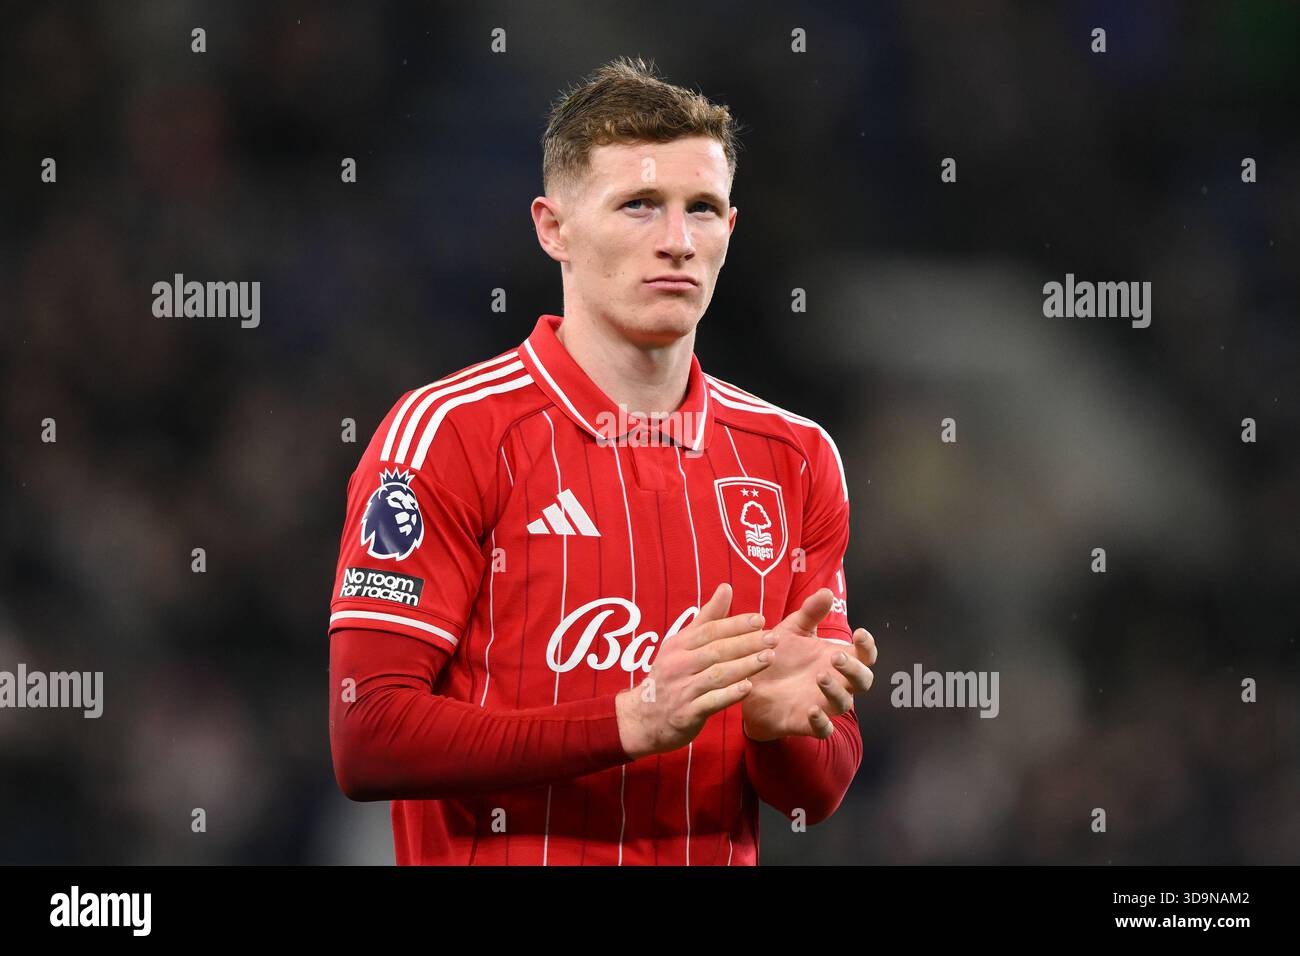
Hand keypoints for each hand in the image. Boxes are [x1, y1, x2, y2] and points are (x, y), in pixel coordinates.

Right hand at [615, 583, 773, 758]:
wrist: (644, 719)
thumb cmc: (669, 676)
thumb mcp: (681, 645)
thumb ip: (707, 618)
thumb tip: (726, 587)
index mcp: (678, 646)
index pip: (710, 631)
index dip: (735, 624)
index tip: (760, 620)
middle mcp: (678, 665)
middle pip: (717, 650)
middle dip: (747, 643)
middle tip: (773, 637)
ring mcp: (682, 690)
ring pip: (717, 675)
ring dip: (745, 666)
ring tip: (770, 658)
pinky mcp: (687, 714)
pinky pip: (711, 702)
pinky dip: (730, 694)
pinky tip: (748, 688)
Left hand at [741, 588, 876, 741]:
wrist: (748, 686)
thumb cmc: (777, 657)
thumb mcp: (791, 630)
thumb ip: (809, 612)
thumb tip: (826, 591)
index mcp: (835, 659)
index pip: (864, 655)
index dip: (868, 646)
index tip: (860, 633)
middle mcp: (834, 683)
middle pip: (863, 681)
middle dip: (854, 669)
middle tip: (835, 657)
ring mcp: (822, 704)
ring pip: (844, 704)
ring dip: (836, 691)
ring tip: (820, 676)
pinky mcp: (804, 723)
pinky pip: (823, 730)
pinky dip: (821, 722)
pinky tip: (812, 710)